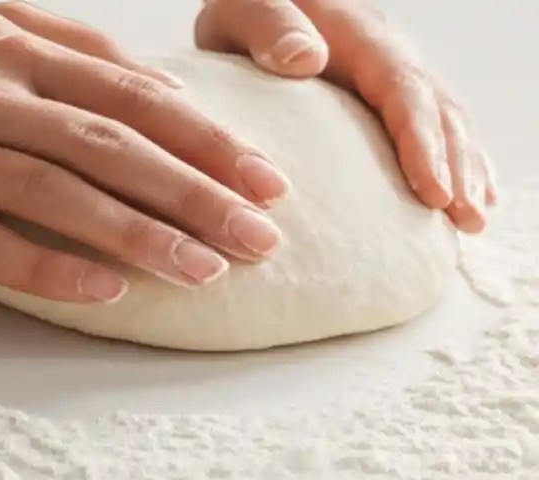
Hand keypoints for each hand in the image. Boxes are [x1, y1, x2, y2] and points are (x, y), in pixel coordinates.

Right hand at [0, 2, 291, 302]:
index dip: (206, 141)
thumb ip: (70, 49)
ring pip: (54, 194)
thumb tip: (158, 92)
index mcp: (13, 50)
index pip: (130, 97)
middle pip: (107, 147)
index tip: (268, 181)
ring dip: (136, 234)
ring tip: (203, 271)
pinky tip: (105, 291)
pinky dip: (46, 266)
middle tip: (263, 238)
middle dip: (194, 194)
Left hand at [195, 0, 495, 232]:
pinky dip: (452, 162)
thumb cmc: (244, 10)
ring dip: (463, 171)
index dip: (422, 142)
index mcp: (357, 37)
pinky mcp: (383, 95)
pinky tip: (460, 198)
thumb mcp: (244, 10)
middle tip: (465, 221)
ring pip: (443, 121)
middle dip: (455, 167)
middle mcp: (387, 53)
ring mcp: (391, 74)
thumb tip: (306, 59)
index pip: (402, 90)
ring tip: (471, 221)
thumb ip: (269, 28)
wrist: (256, 6)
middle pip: (436, 110)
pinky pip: (430, 126)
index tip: (433, 192)